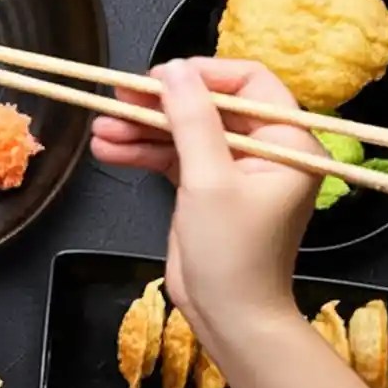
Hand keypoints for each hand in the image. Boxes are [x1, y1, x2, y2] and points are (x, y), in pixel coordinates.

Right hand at [91, 58, 322, 329]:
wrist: (229, 318)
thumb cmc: (233, 253)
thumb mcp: (209, 180)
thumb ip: (191, 119)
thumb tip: (171, 69)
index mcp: (288, 142)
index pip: (250, 85)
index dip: (204, 75)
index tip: (160, 76)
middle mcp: (264, 150)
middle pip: (208, 106)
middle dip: (160, 105)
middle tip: (118, 98)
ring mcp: (232, 170)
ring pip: (184, 131)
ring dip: (142, 130)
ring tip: (100, 130)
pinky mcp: (205, 189)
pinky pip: (173, 157)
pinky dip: (142, 152)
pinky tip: (109, 149)